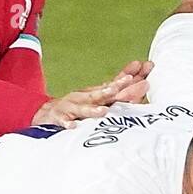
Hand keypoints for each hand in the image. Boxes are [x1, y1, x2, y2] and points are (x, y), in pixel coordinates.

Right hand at [32, 61, 151, 128]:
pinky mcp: (59, 117)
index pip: (115, 84)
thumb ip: (119, 87)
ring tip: (103, 111)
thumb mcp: (98, 95)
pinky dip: (67, 123)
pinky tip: (73, 126)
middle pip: (101, 93)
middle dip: (113, 89)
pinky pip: (63, 121)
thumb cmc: (79, 106)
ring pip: (83, 108)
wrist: (48, 112)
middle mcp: (85, 98)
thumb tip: (143, 77)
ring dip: (93, 109)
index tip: (142, 67)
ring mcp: (72, 107)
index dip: (128, 76)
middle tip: (126, 83)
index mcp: (96, 94)